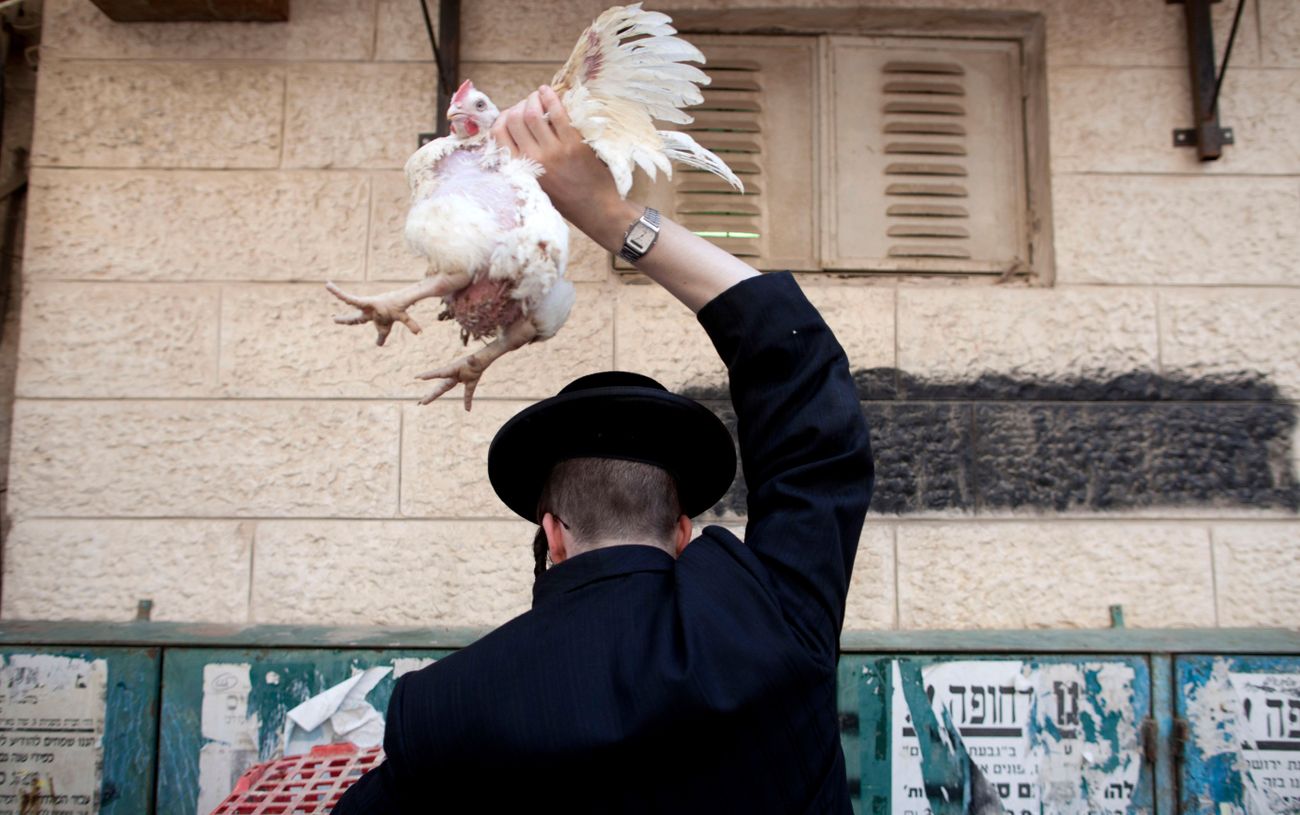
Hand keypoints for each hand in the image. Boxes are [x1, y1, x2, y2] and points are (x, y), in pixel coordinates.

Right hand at [491, 86, 637, 250]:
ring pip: (533, 112)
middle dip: (519, 106)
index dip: (503, 118)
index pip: (498, 133)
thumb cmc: (564, 198)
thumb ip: (521, 161)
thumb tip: (514, 129)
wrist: (595, 209)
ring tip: (538, 96)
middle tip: (528, 104)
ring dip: (533, 99)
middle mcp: (532, 159)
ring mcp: (553, 151)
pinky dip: (550, 98)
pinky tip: (548, 93)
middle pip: (514, 119)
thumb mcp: (534, 184)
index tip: (512, 114)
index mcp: (520, 170)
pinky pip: (558, 113)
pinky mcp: (573, 144)